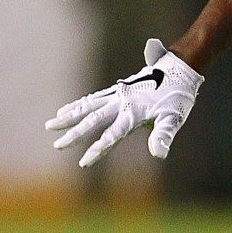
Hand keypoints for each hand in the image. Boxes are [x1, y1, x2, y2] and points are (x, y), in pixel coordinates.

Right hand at [47, 39, 203, 166]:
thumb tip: (159, 154)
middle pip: (92, 120)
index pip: (111, 136)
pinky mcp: (118, 89)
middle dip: (74, 134)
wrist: (180, 68)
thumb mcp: (175, 118)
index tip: (83, 163)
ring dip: (69, 115)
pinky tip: (67, 109)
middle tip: (57, 145)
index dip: (97, 150)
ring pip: (87, 106)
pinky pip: (94, 97)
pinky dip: (79, 104)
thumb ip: (164, 135)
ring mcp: (117, 94)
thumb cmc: (178, 97)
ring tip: (51, 124)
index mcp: (133, 113)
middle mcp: (121, 102)